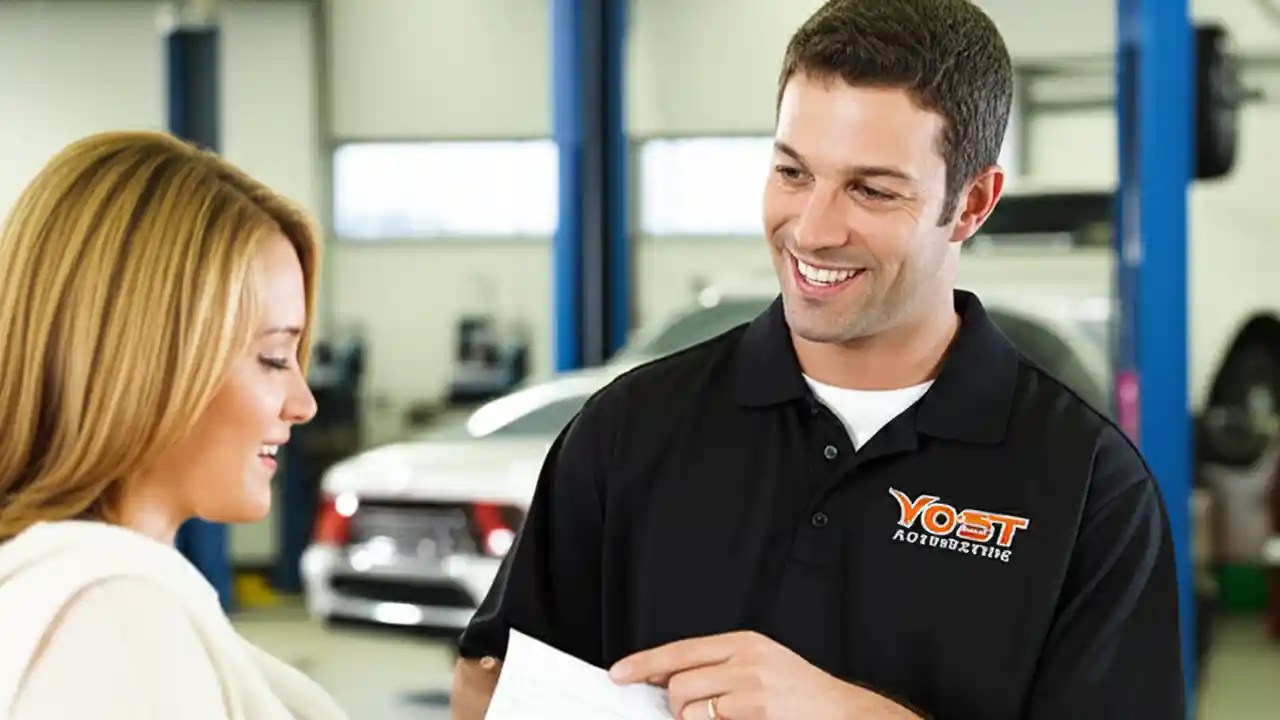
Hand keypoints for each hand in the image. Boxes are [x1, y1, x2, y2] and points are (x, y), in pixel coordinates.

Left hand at [607, 630, 920, 719]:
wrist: (844, 713)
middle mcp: (746, 659)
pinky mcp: (758, 710)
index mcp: (744, 643)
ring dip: (692, 719)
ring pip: (690, 705)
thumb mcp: (761, 667)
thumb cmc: (802, 696)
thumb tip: (670, 680)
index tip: (621, 673)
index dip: (645, 662)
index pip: (681, 649)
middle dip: (676, 706)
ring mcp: (752, 686)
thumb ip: (719, 668)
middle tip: (690, 715)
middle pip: (681, 681)